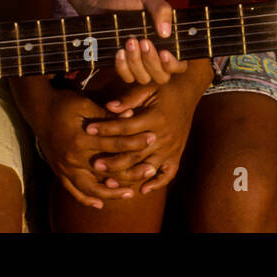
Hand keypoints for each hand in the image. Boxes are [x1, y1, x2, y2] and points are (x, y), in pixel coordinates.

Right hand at [36, 85, 154, 208]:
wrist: (39, 109)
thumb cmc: (64, 103)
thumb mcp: (85, 104)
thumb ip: (107, 115)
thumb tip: (132, 116)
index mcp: (80, 138)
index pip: (114, 144)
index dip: (135, 142)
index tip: (152, 139)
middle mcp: (72, 157)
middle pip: (106, 171)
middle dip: (130, 172)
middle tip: (150, 170)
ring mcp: (64, 167)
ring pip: (90, 188)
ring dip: (111, 193)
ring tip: (129, 193)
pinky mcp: (59, 172)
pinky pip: (73, 191)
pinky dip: (86, 199)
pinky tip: (100, 204)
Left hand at [81, 0, 186, 84]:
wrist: (100, 1)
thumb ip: (162, 9)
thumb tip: (166, 32)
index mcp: (167, 42)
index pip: (179, 64)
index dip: (174, 64)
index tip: (164, 52)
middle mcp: (155, 57)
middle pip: (162, 76)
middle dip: (152, 61)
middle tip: (143, 41)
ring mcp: (139, 64)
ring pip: (144, 78)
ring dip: (136, 62)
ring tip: (129, 41)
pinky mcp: (123, 66)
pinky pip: (127, 77)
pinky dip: (123, 67)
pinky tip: (119, 51)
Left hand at [87, 74, 205, 194]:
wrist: (187, 93)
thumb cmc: (163, 88)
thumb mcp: (147, 87)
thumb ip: (129, 99)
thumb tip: (108, 107)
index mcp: (155, 118)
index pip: (126, 127)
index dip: (107, 129)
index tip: (89, 129)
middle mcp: (163, 136)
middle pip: (135, 153)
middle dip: (113, 160)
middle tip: (95, 164)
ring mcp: (171, 149)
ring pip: (147, 168)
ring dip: (128, 176)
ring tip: (109, 181)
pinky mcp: (176, 155)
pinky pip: (168, 174)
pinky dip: (156, 184)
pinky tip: (142, 190)